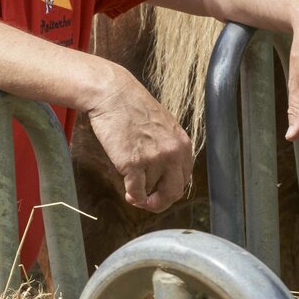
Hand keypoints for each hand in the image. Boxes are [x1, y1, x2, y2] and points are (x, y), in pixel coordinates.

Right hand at [87, 65, 193, 212]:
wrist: (113, 95)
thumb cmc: (132, 108)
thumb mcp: (162, 127)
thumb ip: (168, 150)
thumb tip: (163, 177)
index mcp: (182, 144)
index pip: (184, 179)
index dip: (170, 190)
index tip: (159, 192)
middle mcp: (173, 153)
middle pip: (174, 192)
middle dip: (160, 202)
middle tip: (148, 203)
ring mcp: (154, 159)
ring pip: (151, 191)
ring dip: (140, 192)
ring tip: (130, 182)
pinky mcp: (134, 163)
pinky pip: (137, 192)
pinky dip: (132, 195)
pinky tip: (127, 190)